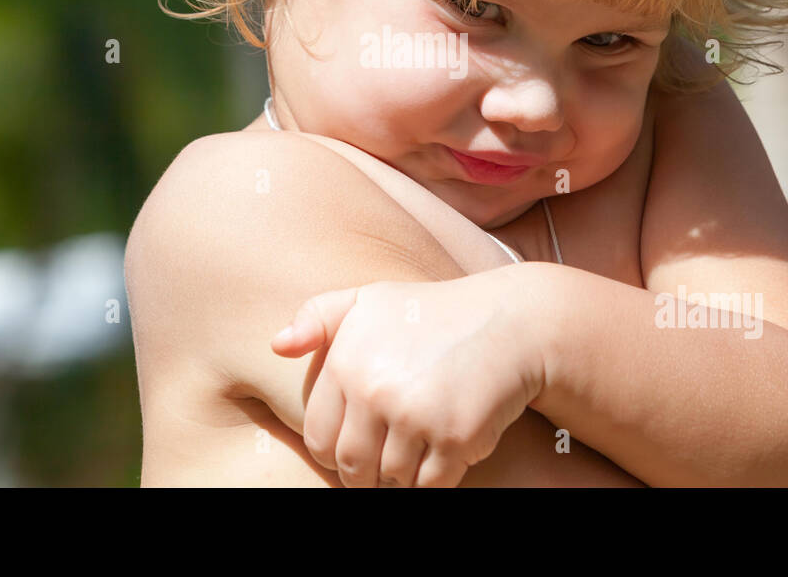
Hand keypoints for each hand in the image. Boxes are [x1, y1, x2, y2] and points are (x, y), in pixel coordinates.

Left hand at [270, 269, 544, 486]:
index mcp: (348, 362)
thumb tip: (277, 345)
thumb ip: (318, 316)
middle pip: (352, 467)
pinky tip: (442, 455)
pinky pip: (429, 486)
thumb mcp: (370, 300)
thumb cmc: (432, 314)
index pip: (319, 438)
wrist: (509, 322)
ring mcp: (416, 415)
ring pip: (391, 480)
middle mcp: (376, 389)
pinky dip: (434, 480)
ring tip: (415, 453)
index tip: (356, 445)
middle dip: (365, 473)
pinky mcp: (455, 437)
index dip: (336, 450)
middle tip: (385, 460)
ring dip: (401, 477)